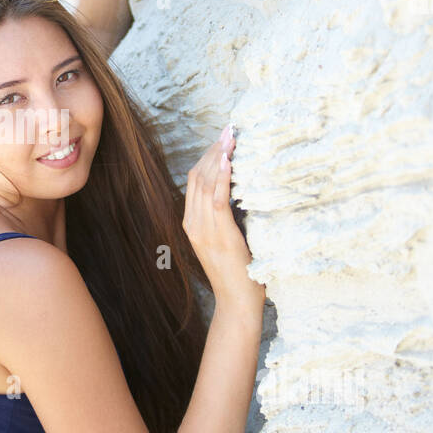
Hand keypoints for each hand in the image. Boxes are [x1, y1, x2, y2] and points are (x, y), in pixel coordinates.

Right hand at [182, 125, 258, 302]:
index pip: (195, 180)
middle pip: (198, 177)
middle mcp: (193, 224)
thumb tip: (241, 193)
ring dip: (220, 157)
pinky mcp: (219, 235)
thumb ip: (225, 218)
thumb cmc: (238, 274)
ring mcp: (204, 230)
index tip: (222, 138)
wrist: (237, 303)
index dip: (207, 157)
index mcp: (192, 224)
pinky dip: (223, 178)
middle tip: (228, 130)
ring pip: (206, 184)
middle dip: (213, 150)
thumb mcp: (226, 241)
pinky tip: (230, 160)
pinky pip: (218, 200)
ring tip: (231, 137)